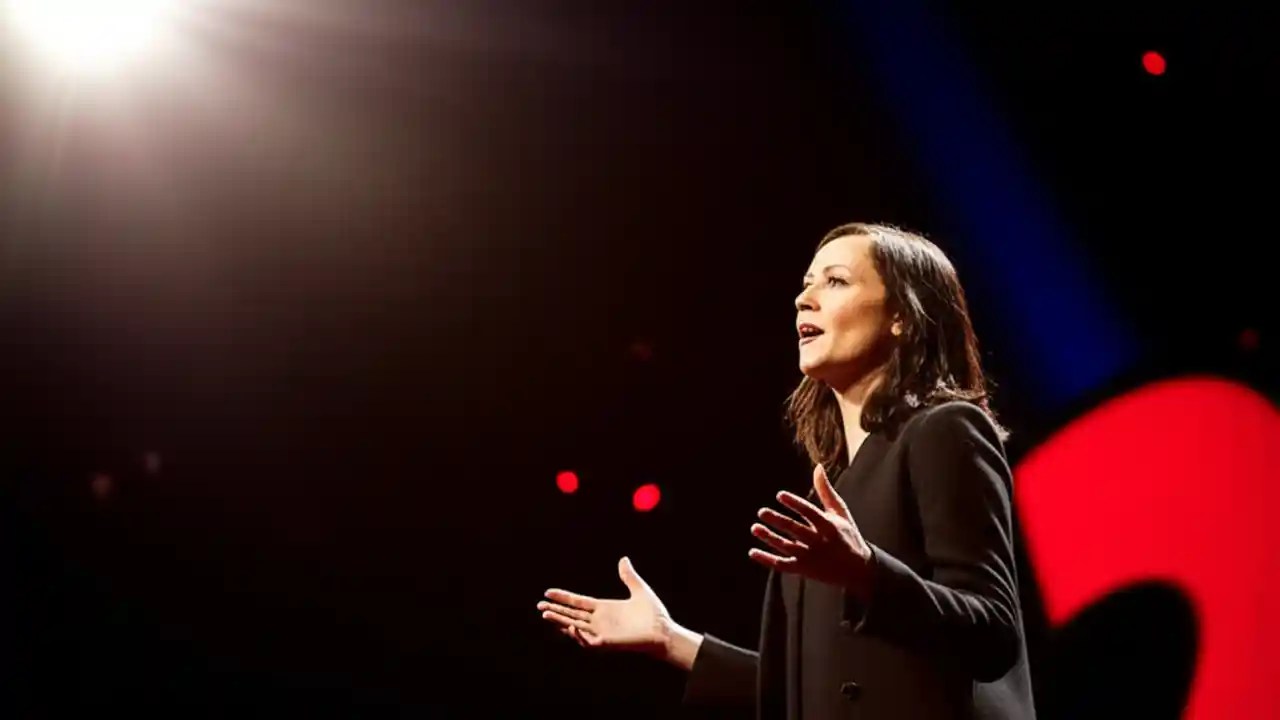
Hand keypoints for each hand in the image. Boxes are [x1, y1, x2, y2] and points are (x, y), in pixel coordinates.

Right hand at [538, 557, 673, 657]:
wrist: (664, 631)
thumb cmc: (654, 614)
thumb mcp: (640, 590)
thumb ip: (629, 576)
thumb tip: (623, 559)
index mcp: (604, 608)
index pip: (578, 602)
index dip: (563, 597)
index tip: (547, 592)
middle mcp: (600, 621)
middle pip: (571, 615)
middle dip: (555, 611)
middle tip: (539, 606)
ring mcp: (602, 632)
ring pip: (575, 627)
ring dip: (560, 622)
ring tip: (546, 615)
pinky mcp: (608, 643)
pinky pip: (588, 641)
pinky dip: (579, 636)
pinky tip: (571, 626)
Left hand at [749, 464, 872, 596]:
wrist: (859, 571)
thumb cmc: (847, 536)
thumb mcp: (840, 513)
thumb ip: (826, 491)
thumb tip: (817, 467)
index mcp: (829, 526)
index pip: (809, 513)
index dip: (795, 503)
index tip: (780, 495)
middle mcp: (819, 542)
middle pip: (795, 530)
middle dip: (778, 521)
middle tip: (762, 512)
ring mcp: (811, 557)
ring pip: (786, 547)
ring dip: (769, 538)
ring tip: (754, 528)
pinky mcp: (804, 569)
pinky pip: (783, 565)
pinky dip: (767, 560)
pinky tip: (752, 552)